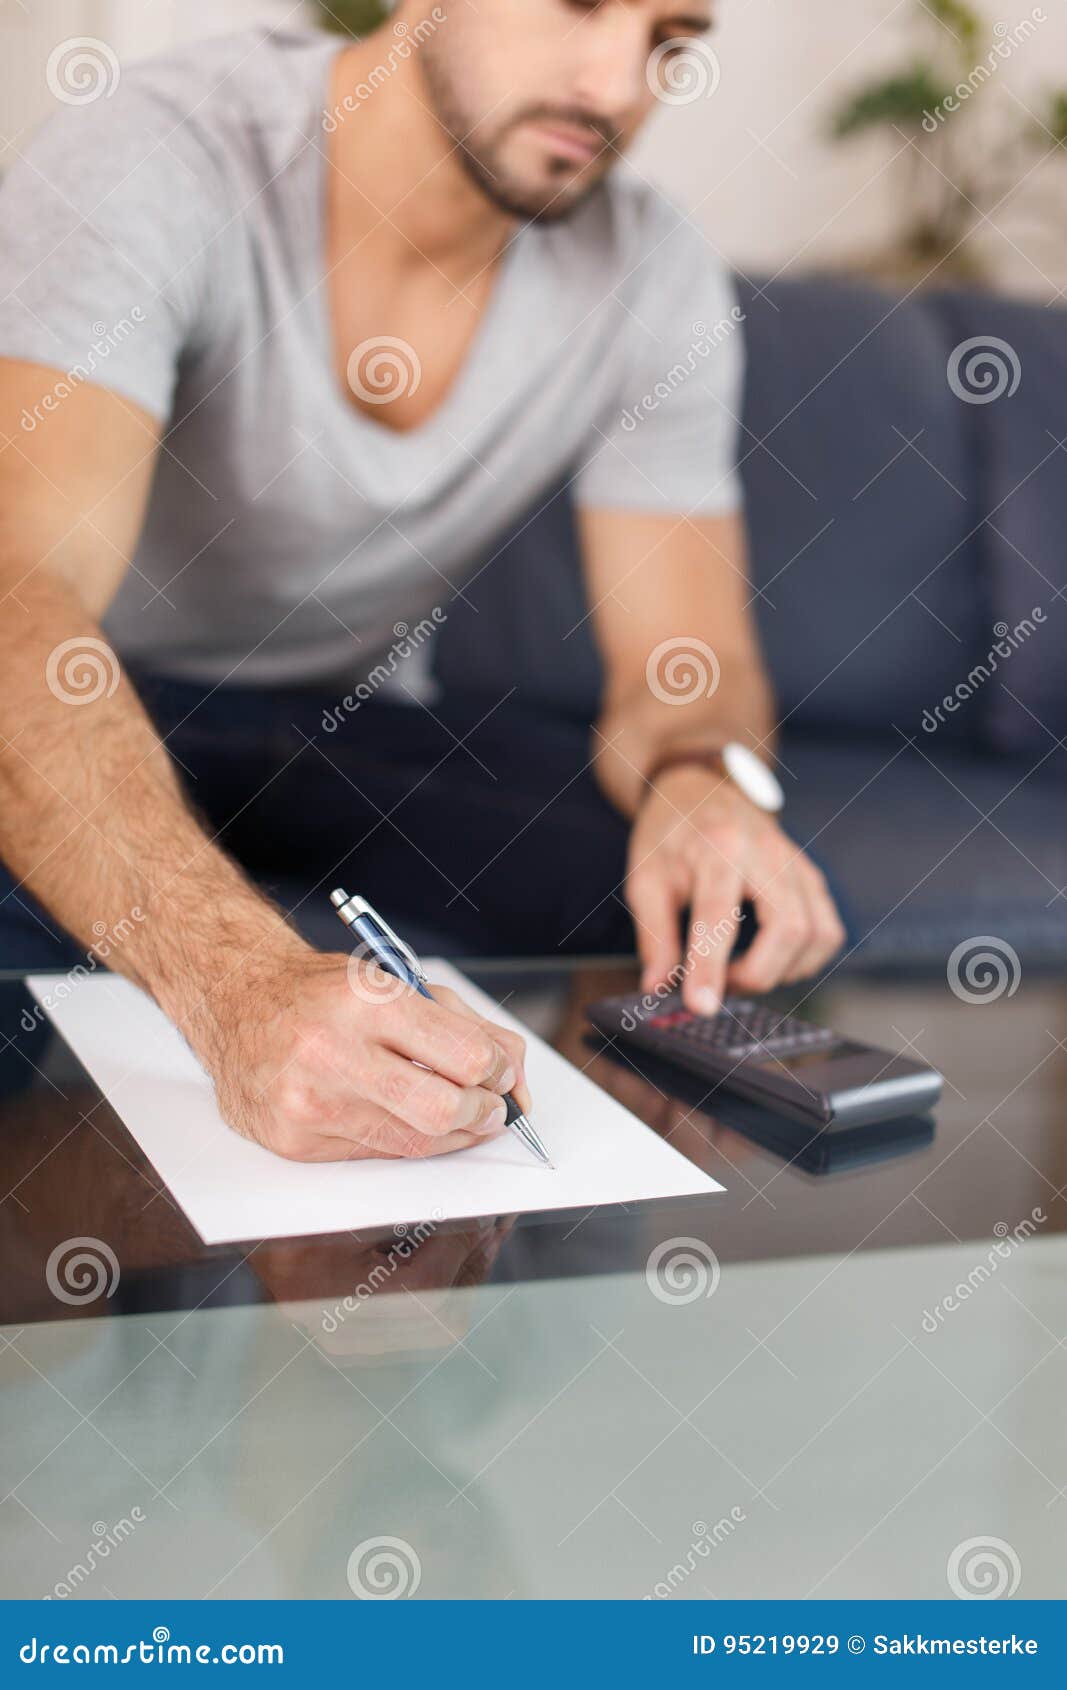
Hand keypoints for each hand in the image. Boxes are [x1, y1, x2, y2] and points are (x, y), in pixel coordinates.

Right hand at [194, 944, 529, 1161]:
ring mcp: (309, 1103)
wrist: (237, 1001)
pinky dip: (400, 1139)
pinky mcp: (294, 1142)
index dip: (497, 1072)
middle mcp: (332, 1052)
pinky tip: (396, 1116)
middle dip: (481, 1112)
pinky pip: (374, 1155)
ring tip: (454, 1113)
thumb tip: (514, 1076)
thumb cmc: (324, 992)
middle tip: (487, 1106)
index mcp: (366, 1001)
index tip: (498, 1073)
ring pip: (413, 1143)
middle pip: (444, 1110)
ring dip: (451, 1133)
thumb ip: (465, 1026)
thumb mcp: (397, 983)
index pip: (465, 1056)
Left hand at [625, 768, 845, 1012]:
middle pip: (787, 929)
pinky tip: (770, 958)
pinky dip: (804, 959)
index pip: (719, 918)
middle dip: (756, 975)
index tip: (701, 1006)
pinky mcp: (811, 877)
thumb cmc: (671, 835)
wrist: (701, 790)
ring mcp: (796, 863)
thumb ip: (655, 937)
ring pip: (816, 935)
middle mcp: (767, 852)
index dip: (710, 968)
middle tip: (720, 984)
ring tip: (740, 970)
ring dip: (781, 970)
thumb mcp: (645, 880)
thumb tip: (659, 988)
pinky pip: (828, 931)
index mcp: (718, 847)